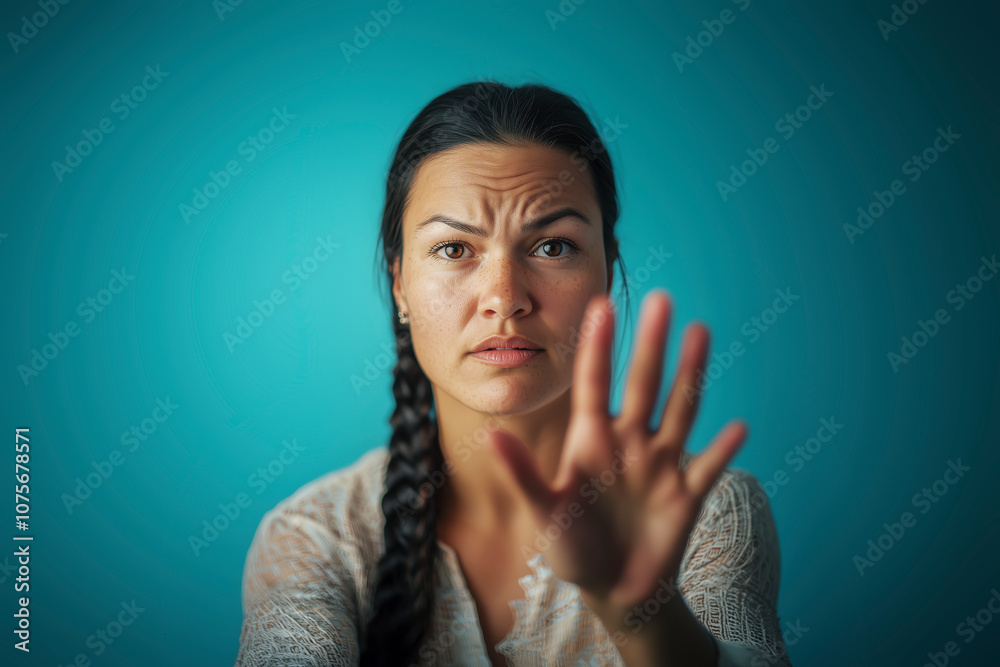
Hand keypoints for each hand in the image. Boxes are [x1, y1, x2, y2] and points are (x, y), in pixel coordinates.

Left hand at [487, 290, 747, 618]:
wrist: (613, 590)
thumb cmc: (572, 547)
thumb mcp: (543, 511)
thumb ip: (522, 473)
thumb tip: (490, 433)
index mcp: (591, 440)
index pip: (594, 383)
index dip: (598, 346)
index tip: (601, 304)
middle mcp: (629, 442)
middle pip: (643, 384)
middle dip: (651, 343)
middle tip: (662, 298)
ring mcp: (660, 466)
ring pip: (680, 411)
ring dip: (690, 374)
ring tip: (701, 332)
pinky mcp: (685, 496)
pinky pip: (708, 469)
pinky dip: (722, 451)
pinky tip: (738, 428)